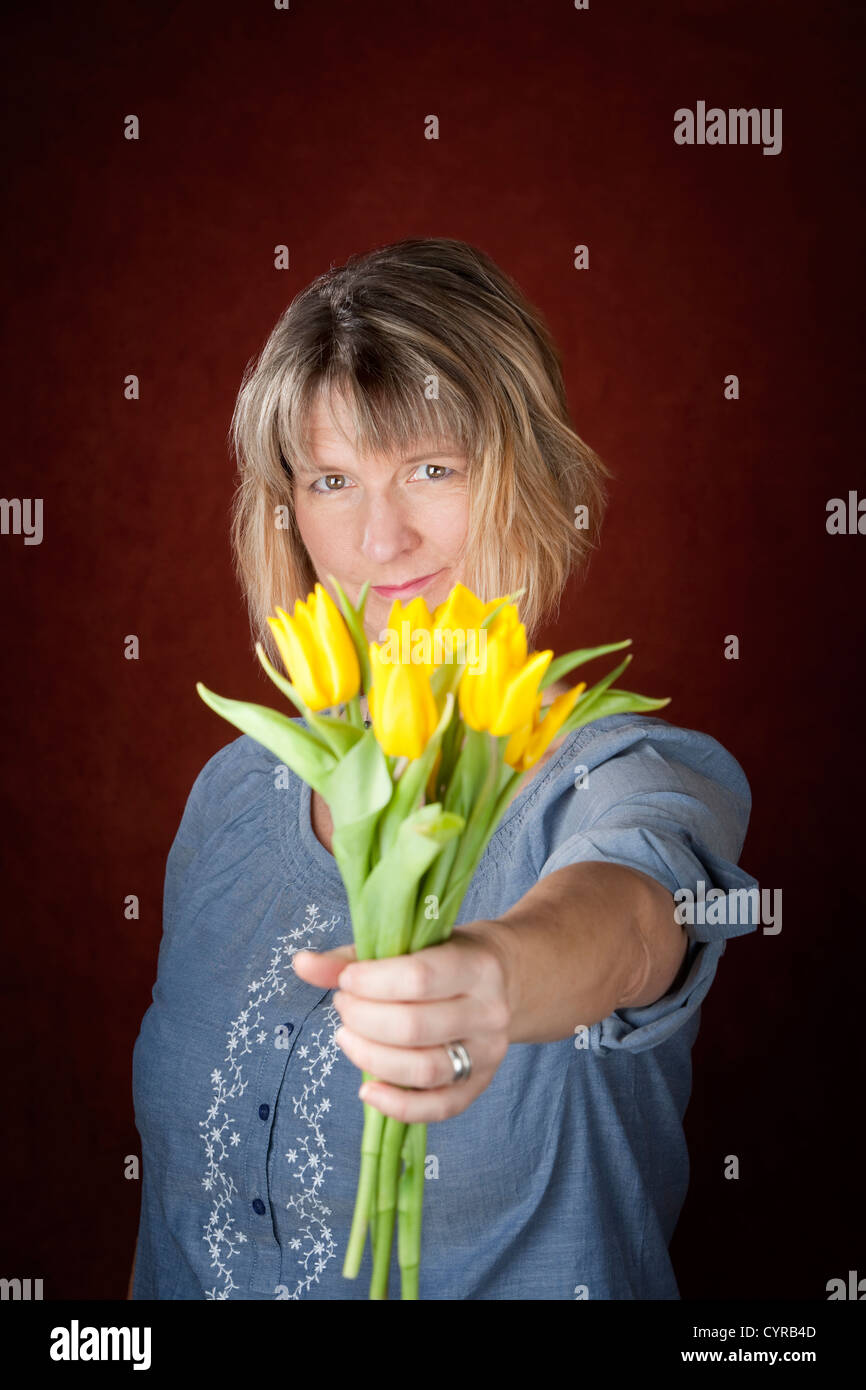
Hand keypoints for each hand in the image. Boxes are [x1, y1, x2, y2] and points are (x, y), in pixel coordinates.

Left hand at [291, 922, 511, 1121]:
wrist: (506, 978)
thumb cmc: (447, 955)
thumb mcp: (410, 943)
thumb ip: (354, 956)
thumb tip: (301, 963)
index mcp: (476, 965)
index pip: (418, 978)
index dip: (371, 983)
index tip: (345, 981)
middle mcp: (489, 1011)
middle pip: (413, 1028)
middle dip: (362, 1019)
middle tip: (343, 1006)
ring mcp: (487, 1053)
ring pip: (423, 1070)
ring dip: (370, 1058)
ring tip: (346, 1038)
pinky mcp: (479, 1084)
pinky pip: (438, 1108)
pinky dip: (397, 1106)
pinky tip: (367, 1089)